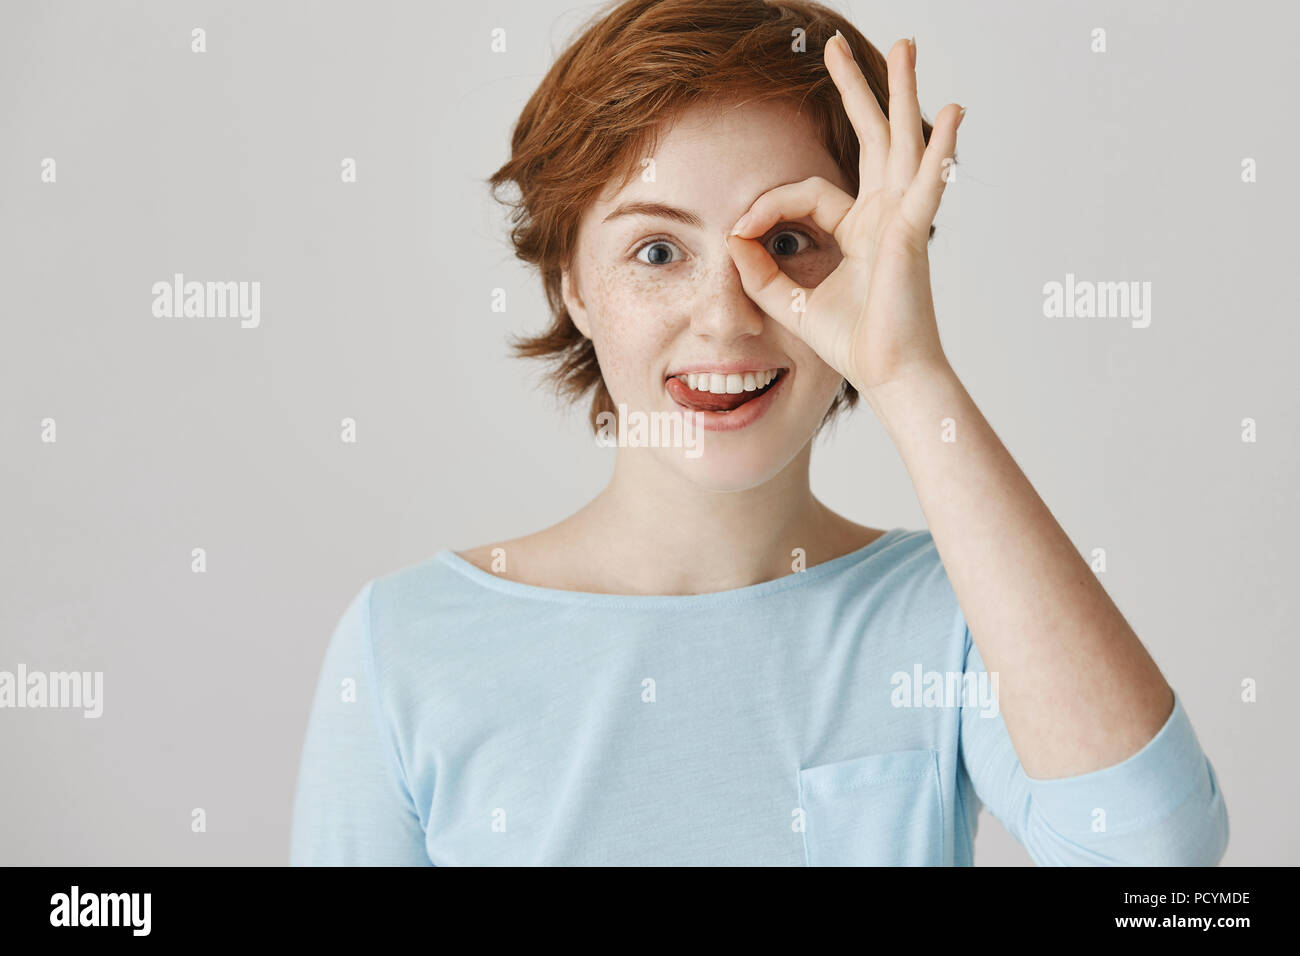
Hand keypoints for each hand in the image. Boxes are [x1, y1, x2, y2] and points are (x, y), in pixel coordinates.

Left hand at [724, 33, 962, 395]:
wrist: (885, 372)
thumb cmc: (850, 342)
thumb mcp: (788, 300)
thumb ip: (759, 268)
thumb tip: (732, 238)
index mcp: (858, 227)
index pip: (807, 190)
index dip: (768, 204)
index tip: (739, 229)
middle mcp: (883, 214)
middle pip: (870, 137)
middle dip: (855, 90)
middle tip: (837, 47)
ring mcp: (902, 217)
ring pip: (900, 141)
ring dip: (902, 92)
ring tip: (907, 46)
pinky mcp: (912, 232)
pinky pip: (927, 181)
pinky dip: (940, 147)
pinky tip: (950, 112)